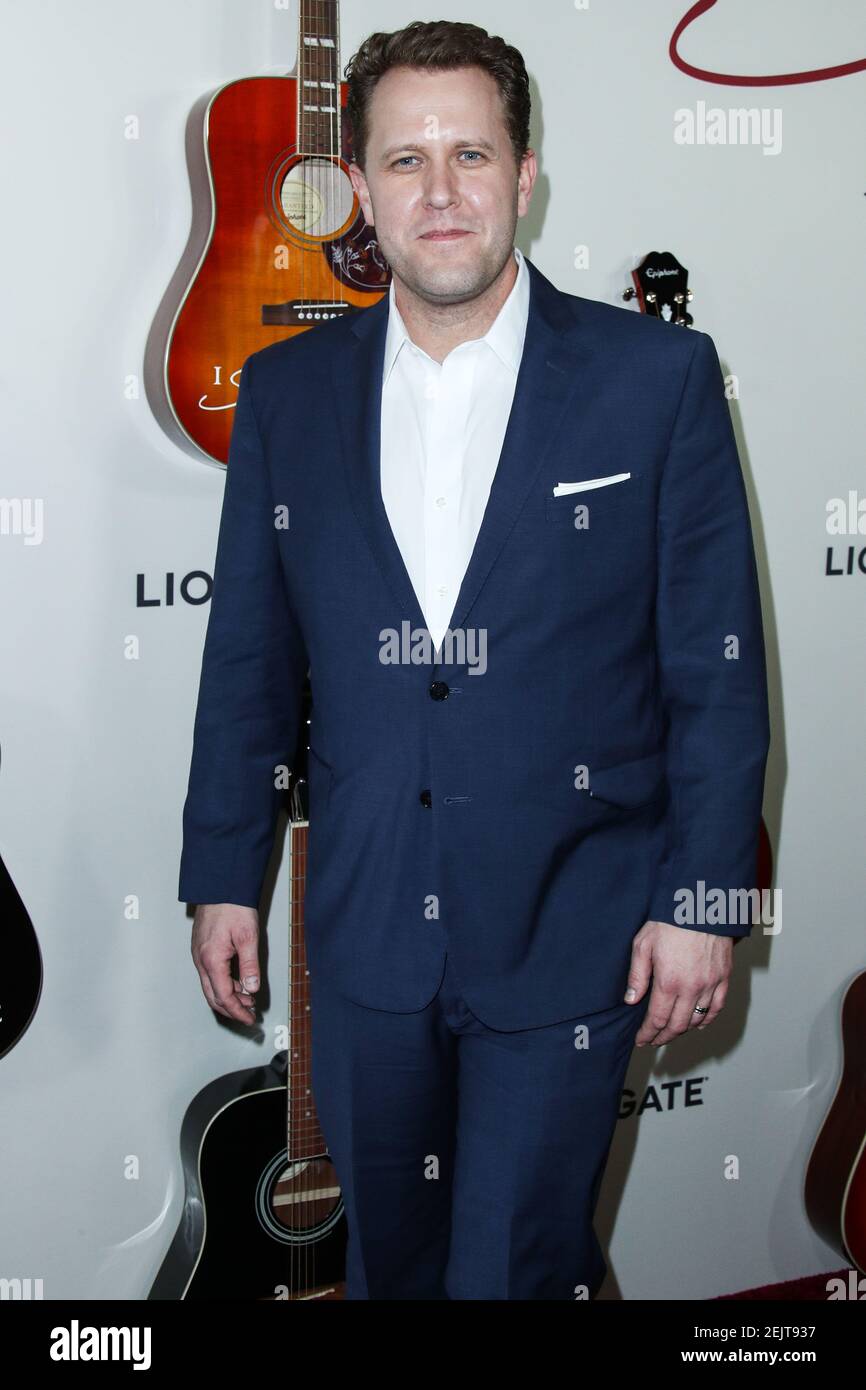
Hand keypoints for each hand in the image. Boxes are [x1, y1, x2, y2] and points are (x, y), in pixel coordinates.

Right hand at [191, 903, 260, 1024]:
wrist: (220, 887)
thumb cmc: (233, 907)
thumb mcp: (248, 937)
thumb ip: (250, 966)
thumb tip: (251, 989)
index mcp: (212, 960)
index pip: (223, 996)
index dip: (237, 1011)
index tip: (249, 1018)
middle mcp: (201, 960)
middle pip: (213, 996)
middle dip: (231, 1009)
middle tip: (248, 1014)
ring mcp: (199, 955)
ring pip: (210, 986)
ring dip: (228, 996)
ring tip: (248, 999)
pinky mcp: (201, 949)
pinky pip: (210, 975)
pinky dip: (223, 984)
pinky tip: (238, 983)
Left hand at [624, 920, 733, 1045]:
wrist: (700, 904)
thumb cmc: (669, 921)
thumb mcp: (643, 945)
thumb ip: (637, 976)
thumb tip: (631, 1000)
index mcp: (669, 982)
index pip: (657, 1019)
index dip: (648, 1033)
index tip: (641, 1040)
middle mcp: (692, 988)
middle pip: (678, 1025)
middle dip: (664, 1036)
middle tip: (654, 1040)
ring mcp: (710, 984)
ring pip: (698, 1019)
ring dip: (683, 1029)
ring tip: (671, 1031)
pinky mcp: (724, 977)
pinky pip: (717, 1006)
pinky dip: (708, 1019)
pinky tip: (699, 1023)